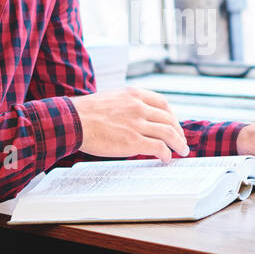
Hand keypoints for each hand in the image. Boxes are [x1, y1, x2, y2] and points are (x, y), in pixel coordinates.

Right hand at [70, 87, 189, 161]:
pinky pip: (159, 147)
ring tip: (181, 151)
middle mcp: (139, 107)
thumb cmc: (85, 113)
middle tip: (181, 141)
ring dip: (179, 143)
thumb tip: (133, 118)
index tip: (173, 124)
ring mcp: (138, 124)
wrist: (73, 120)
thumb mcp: (110, 99)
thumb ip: (125, 105)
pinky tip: (166, 159)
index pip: (162, 102)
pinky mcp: (134, 141)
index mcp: (133, 95)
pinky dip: (166, 153)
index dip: (171, 115)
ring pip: (169, 133)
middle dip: (179, 131)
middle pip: (169, 118)